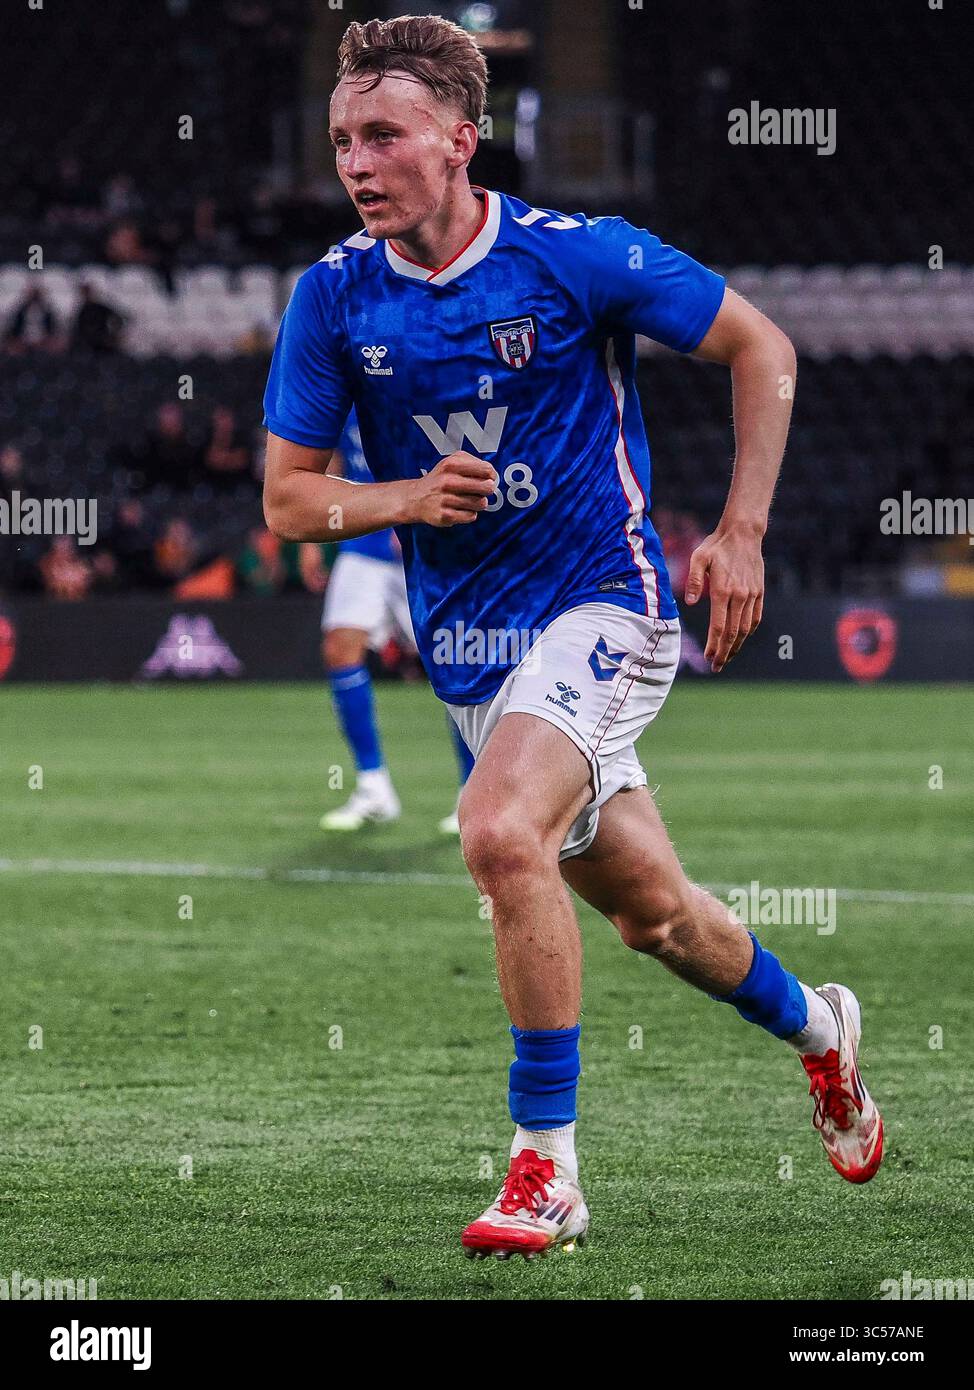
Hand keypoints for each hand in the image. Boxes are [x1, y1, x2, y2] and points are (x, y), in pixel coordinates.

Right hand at [407, 451, 497, 526]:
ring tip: (469, 500)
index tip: (489, 478)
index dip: (492, 475)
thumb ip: (472, 463)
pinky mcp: (445, 516)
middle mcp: (447, 481)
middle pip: (487, 487)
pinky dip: (470, 514)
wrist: (415, 498)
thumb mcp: (451, 462)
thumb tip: (492, 475)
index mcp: (451, 465)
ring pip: (481, 503)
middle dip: (487, 490)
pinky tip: (461, 509)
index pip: (486, 469)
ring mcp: (446, 499)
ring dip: (478, 503)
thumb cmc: (439, 479)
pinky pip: (471, 516)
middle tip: (481, 490)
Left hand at [685, 522, 764, 671]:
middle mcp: (740, 596)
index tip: (708, 658)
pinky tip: (741, 639)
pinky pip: (755, 618)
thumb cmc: (716, 546)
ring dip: (737, 646)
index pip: (719, 626)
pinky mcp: (759, 592)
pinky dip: (748, 632)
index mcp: (723, 590)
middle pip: (733, 633)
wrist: (743, 533)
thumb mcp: (698, 558)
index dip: (714, 645)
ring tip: (727, 658)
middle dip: (725, 653)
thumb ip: (693, 581)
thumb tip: (690, 604)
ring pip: (745, 629)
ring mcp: (752, 595)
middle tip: (717, 667)